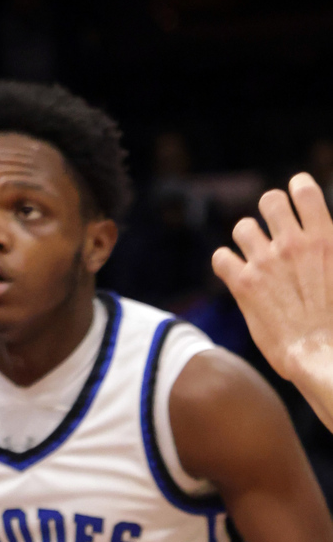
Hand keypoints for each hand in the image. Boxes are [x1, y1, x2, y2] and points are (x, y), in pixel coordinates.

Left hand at [214, 173, 332, 426]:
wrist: (320, 353)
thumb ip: (328, 247)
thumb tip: (322, 238)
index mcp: (324, 236)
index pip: (303, 188)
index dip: (297, 189)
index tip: (296, 198)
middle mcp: (292, 243)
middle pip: (269, 201)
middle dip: (270, 210)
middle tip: (274, 228)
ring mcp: (265, 262)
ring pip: (243, 227)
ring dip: (247, 238)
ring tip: (256, 254)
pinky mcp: (243, 285)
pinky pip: (220, 257)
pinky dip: (226, 263)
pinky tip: (236, 273)